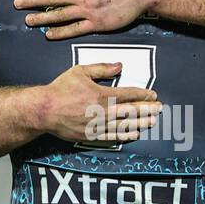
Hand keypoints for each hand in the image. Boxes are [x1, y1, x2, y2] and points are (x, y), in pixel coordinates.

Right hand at [34, 62, 162, 143]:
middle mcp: (103, 111)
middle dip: (147, 109)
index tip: (152, 94)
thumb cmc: (61, 88)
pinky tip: (135, 134)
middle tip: (160, 108)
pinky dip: (125, 136)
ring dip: (141, 123)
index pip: (129, 94)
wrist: (45, 110)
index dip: (143, 94)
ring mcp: (98, 125)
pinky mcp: (92, 136)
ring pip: (125, 125)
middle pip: (131, 111)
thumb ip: (102, 68)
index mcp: (102, 94)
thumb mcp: (80, 71)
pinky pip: (113, 137)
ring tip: (153, 121)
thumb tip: (120, 66)